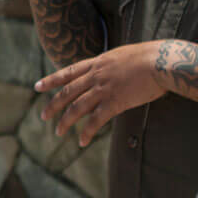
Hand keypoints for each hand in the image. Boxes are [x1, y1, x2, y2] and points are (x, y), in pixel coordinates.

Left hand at [36, 41, 167, 146]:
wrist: (160, 61)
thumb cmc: (149, 57)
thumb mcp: (122, 56)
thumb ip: (110, 65)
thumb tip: (108, 69)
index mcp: (97, 63)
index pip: (68, 72)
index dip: (51, 80)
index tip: (37, 86)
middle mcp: (96, 75)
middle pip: (67, 92)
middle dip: (53, 105)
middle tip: (43, 116)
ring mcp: (104, 89)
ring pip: (77, 107)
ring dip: (65, 121)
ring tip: (58, 132)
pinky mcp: (115, 102)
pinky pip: (96, 120)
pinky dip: (87, 132)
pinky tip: (82, 141)